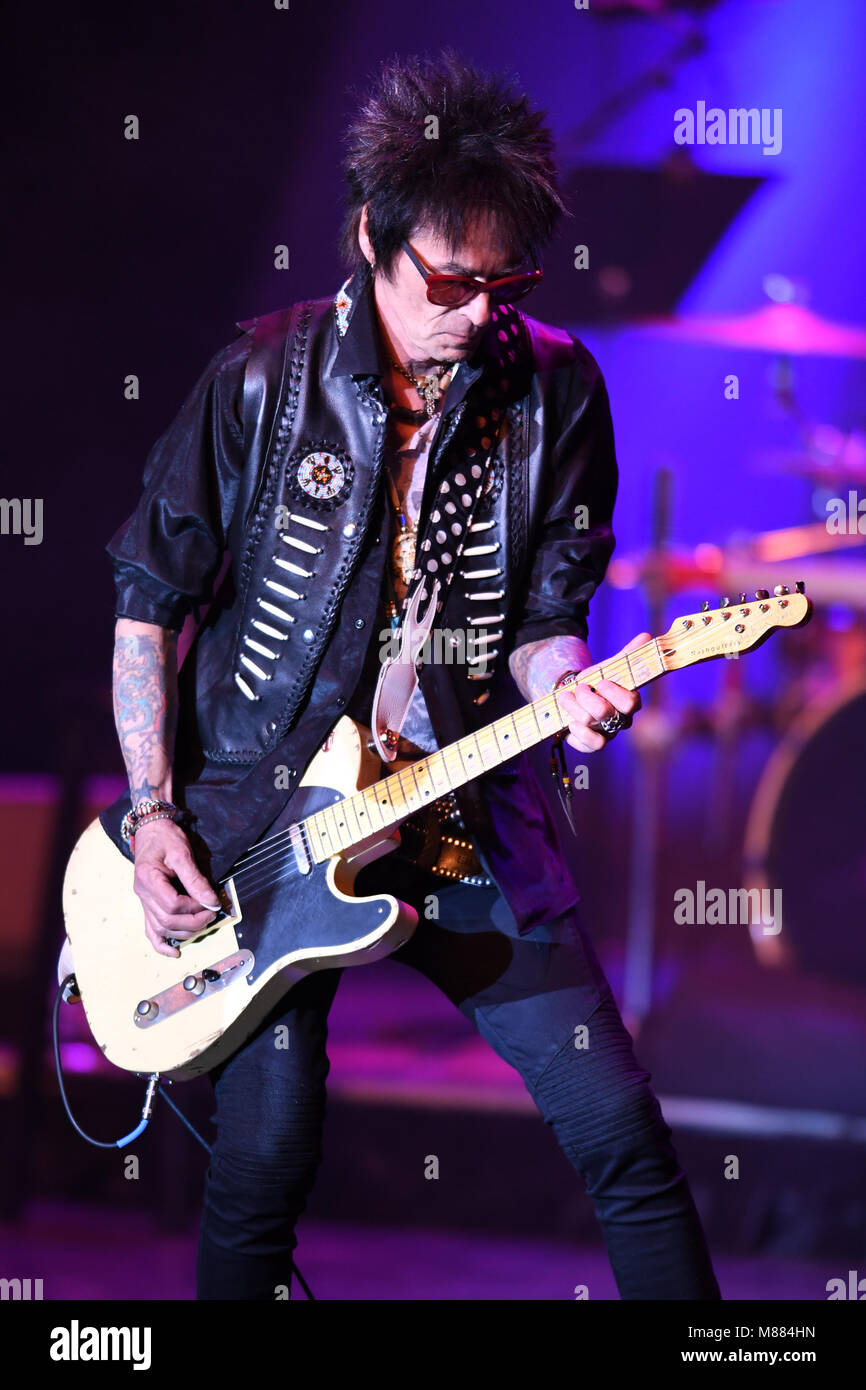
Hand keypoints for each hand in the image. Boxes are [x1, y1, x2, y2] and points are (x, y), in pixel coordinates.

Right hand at [131, 818, 221, 957]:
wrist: (151, 831)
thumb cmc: (166, 838)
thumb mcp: (183, 853)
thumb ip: (196, 879)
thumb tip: (211, 901)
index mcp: (148, 878)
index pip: (172, 904)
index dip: (195, 907)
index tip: (212, 904)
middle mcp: (142, 893)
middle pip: (167, 920)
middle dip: (193, 922)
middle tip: (212, 914)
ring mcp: (143, 901)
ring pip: (160, 928)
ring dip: (183, 932)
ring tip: (203, 924)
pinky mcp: (147, 905)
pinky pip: (150, 930)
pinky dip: (161, 944)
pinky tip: (174, 952)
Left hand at [557, 632, 648, 753]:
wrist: (577, 694)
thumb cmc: (598, 681)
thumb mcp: (610, 667)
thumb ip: (628, 655)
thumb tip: (646, 636)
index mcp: (629, 702)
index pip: (630, 703)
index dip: (613, 692)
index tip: (601, 681)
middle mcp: (620, 721)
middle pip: (607, 715)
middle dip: (588, 698)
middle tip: (580, 688)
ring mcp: (606, 734)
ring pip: (592, 727)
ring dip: (574, 709)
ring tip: (566, 697)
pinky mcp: (591, 744)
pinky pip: (587, 746)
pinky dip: (576, 734)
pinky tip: (569, 723)